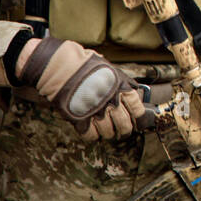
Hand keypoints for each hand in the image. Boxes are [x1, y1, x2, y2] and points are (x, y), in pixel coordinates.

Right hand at [14, 37, 145, 141]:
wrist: (63, 68)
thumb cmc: (87, 65)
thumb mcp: (112, 69)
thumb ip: (124, 82)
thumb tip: (134, 90)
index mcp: (122, 89)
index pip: (137, 110)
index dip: (138, 118)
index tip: (137, 121)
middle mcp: (112, 103)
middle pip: (124, 125)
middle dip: (125, 130)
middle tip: (123, 131)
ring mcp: (97, 113)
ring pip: (109, 132)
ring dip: (109, 133)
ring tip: (107, 131)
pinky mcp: (81, 120)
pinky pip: (91, 135)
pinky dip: (93, 135)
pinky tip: (93, 130)